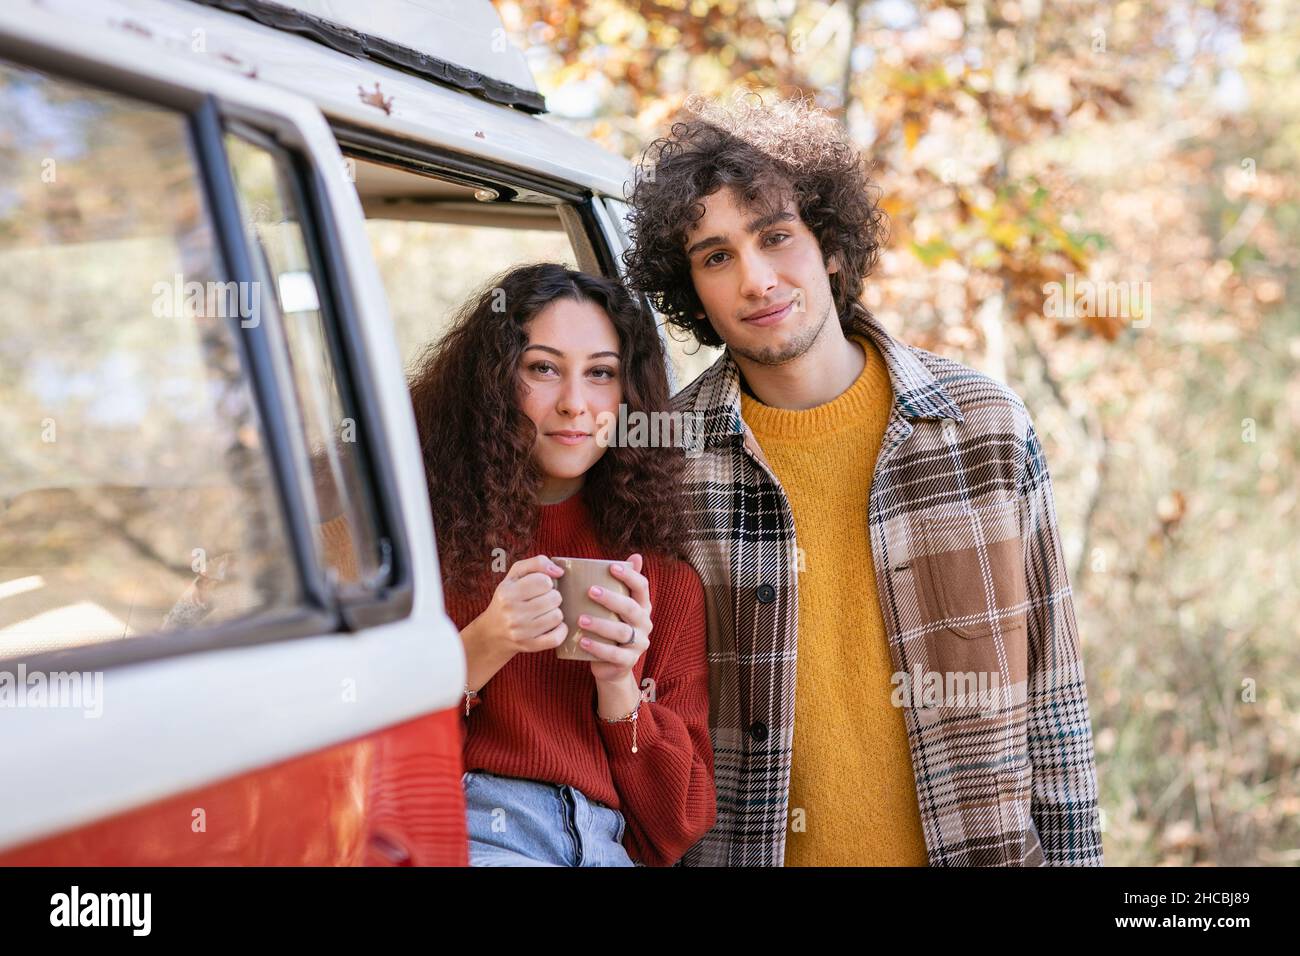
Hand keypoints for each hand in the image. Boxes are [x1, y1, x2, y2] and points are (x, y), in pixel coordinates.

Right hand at [476, 554, 566, 657]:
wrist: (492, 632)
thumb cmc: (508, 599)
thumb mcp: (515, 575)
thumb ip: (537, 563)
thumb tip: (559, 571)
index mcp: (507, 593)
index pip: (544, 581)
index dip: (546, 582)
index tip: (539, 587)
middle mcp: (512, 613)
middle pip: (554, 598)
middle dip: (552, 597)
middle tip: (542, 601)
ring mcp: (520, 632)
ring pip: (557, 616)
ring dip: (555, 612)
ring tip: (545, 612)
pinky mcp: (529, 646)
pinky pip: (557, 637)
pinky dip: (560, 630)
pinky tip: (553, 625)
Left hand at [579, 554, 651, 685]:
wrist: (612, 666)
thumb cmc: (610, 629)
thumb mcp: (616, 608)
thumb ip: (622, 584)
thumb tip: (636, 555)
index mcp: (642, 607)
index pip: (642, 587)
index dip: (629, 576)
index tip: (611, 567)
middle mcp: (644, 624)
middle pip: (631, 608)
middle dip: (611, 599)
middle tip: (590, 590)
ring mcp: (638, 644)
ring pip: (622, 632)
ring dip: (601, 625)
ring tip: (581, 619)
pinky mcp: (628, 661)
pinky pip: (614, 654)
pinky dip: (597, 648)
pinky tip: (582, 641)